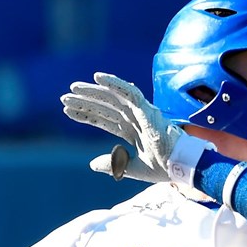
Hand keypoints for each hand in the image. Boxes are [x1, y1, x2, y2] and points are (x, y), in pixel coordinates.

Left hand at [61, 73, 211, 183]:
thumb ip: (113, 165)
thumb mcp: (133, 169)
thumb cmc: (164, 168)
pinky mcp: (148, 109)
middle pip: (106, 106)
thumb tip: (91, 164)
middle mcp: (136, 118)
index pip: (105, 119)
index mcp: (133, 130)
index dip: (87, 114)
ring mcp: (142, 112)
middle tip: (64, 97)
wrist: (182, 168)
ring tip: (73, 89)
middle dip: (85, 101)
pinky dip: (114, 83)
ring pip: (113, 97)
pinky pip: (129, 92)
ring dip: (93, 91)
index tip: (67, 110)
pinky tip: (98, 78)